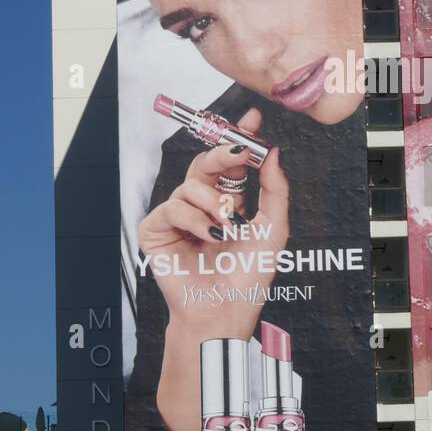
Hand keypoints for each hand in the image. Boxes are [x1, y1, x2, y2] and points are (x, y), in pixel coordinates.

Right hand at [139, 108, 290, 340]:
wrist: (224, 311)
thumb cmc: (248, 277)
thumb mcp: (273, 228)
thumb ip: (275, 189)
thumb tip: (273, 152)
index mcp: (229, 202)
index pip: (232, 164)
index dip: (240, 138)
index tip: (253, 119)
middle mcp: (202, 206)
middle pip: (206, 162)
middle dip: (224, 152)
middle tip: (240, 153)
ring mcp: (178, 217)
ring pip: (190, 184)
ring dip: (215, 204)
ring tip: (228, 227)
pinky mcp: (156, 231)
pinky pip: (172, 206)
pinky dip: (193, 220)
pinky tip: (206, 236)